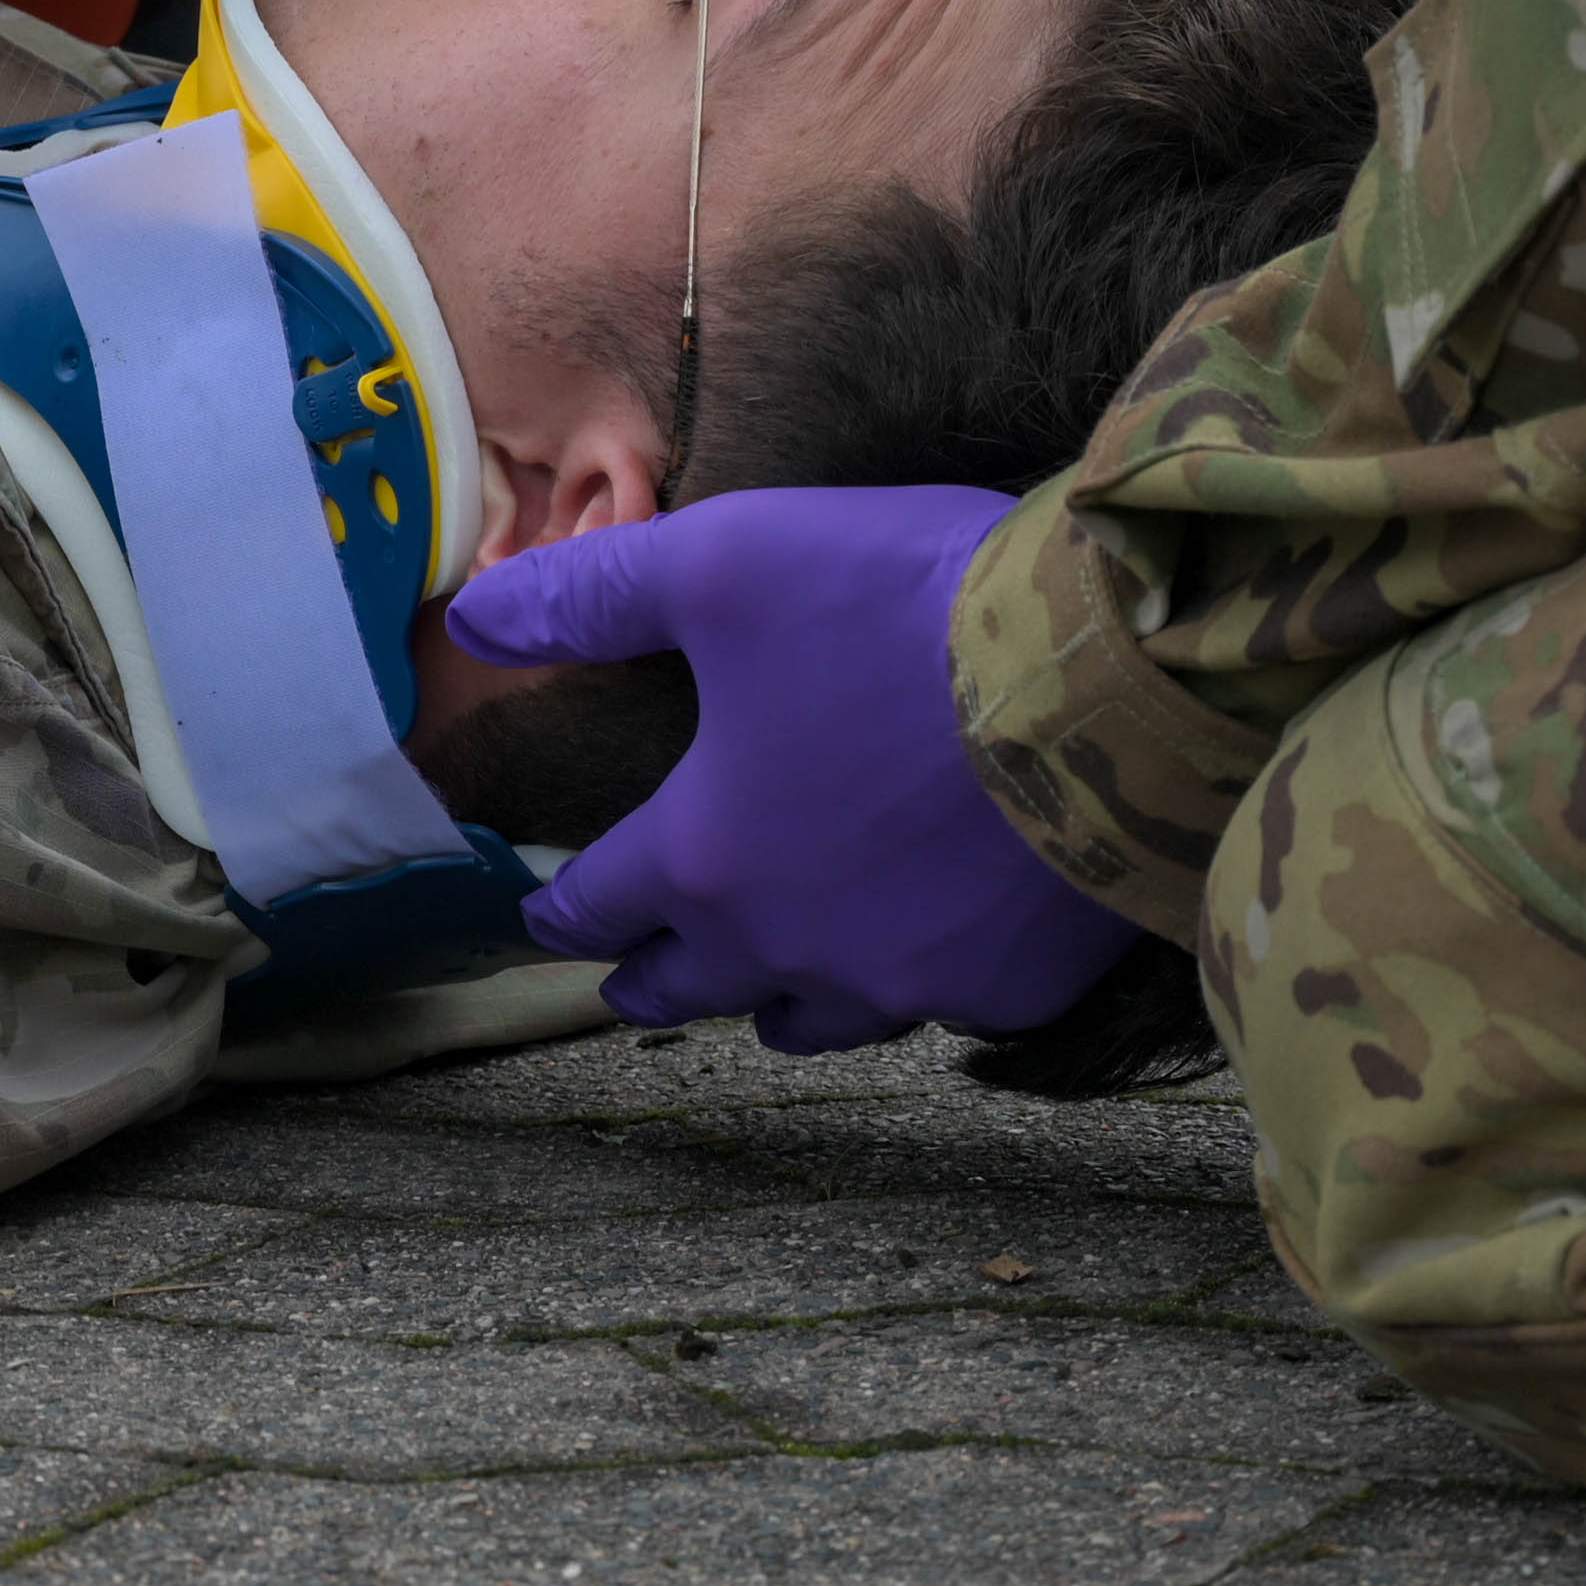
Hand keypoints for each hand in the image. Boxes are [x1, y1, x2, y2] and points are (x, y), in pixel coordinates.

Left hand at [441, 484, 1138, 1049]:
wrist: (1109, 683)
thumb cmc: (901, 613)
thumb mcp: (719, 564)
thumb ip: (589, 599)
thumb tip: (477, 623)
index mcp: (707, 855)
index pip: (600, 905)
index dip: (563, 913)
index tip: (545, 920)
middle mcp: (792, 942)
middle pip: (691, 988)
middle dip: (648, 982)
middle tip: (628, 985)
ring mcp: (908, 978)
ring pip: (812, 1021)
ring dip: (773, 1003)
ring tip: (761, 998)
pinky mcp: (1012, 987)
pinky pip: (939, 1007)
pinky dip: (914, 984)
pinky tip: (921, 958)